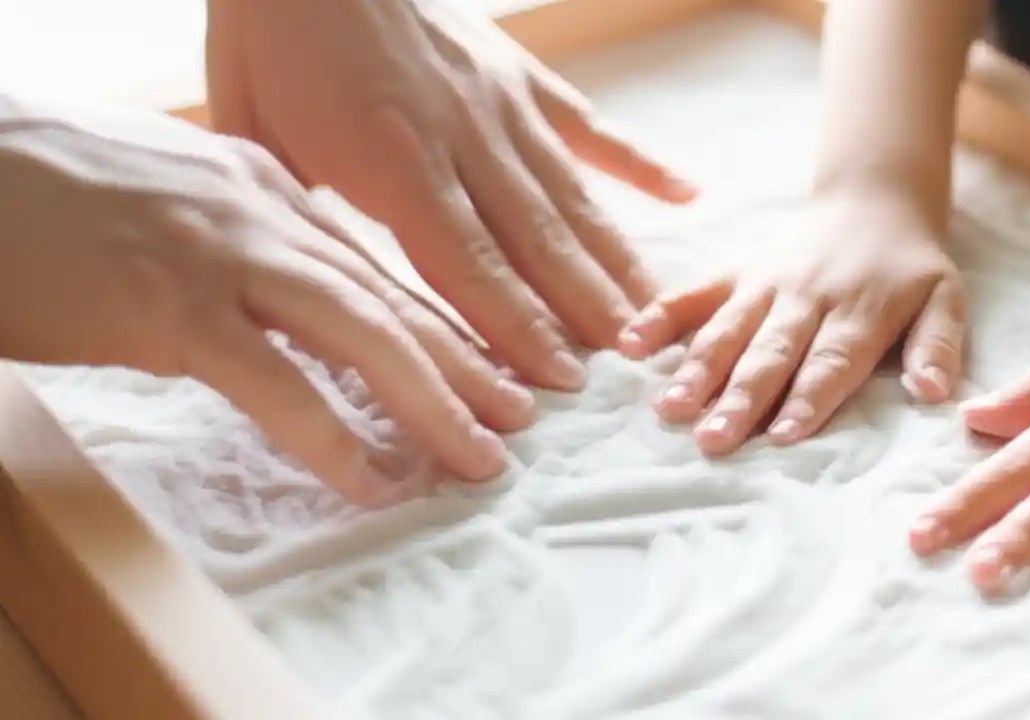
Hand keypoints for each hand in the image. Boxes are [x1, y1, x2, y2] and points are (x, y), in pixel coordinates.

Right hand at [0, 98, 534, 505]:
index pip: (374, 262)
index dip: (440, 318)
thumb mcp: (168, 195)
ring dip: (431, 398)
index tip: (489, 362)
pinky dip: (330, 435)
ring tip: (479, 454)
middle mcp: (260, 210)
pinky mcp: (167, 307)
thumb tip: (281, 297)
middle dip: (464, 361)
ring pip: (359, 331)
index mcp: (262, 182)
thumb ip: (236, 237)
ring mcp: (219, 255)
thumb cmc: (45, 190)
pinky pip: (272, 381)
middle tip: (520, 414)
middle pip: (388, 295)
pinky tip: (372, 478)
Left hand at [207, 0, 695, 390]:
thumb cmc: (268, 44)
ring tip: (654, 313)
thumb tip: (324, 295)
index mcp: (393, 163)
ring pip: (572, 199)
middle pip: (537, 242)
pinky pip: (591, 128)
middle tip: (626, 365)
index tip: (561, 379)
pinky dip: (641, 163)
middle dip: (583, 312)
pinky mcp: (521, 74)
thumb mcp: (260, 143)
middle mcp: (464, 139)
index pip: (469, 266)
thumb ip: (306, 220)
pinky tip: (687, 195)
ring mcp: (503, 105)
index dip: (519, 328)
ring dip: (614, 262)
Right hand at [617, 189, 965, 455]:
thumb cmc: (909, 268)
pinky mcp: (736, 273)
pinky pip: (694, 294)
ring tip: (669, 408)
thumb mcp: (946, 299)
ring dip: (697, 370)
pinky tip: (630, 344)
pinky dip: (661, 317)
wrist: (872, 200)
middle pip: (771, 353)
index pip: (832, 360)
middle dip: (741, 398)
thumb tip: (935, 392)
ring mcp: (765, 284)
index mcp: (860, 309)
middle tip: (713, 440)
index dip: (808, 398)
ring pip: (728, 330)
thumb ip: (938, 345)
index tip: (783, 435)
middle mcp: (807, 297)